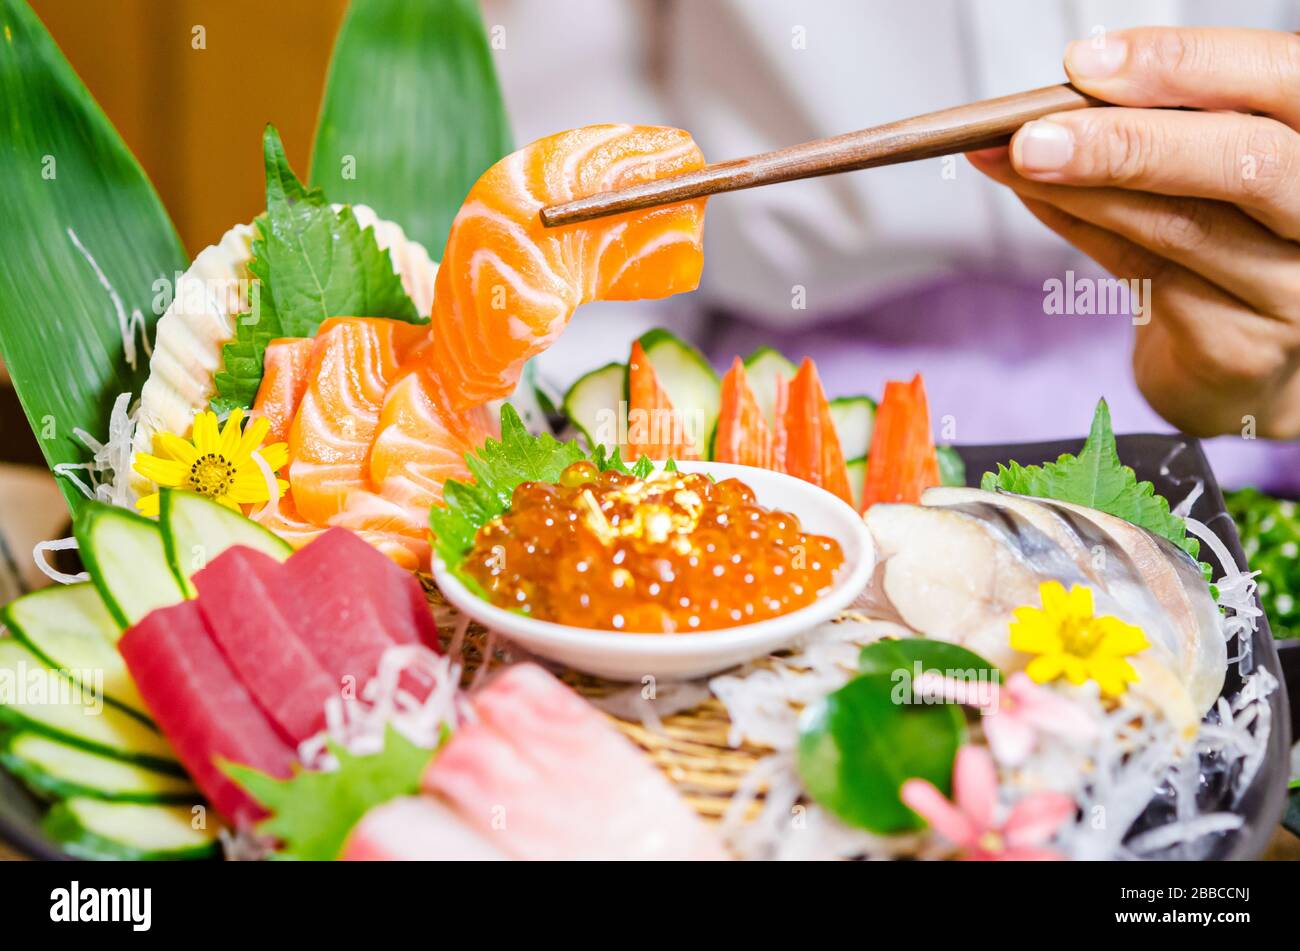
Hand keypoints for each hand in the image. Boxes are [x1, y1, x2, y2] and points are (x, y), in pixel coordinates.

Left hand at [968, 27, 1299, 438]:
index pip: (1284, 79)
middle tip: (1033, 136)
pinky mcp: (1239, 350)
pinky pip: (1143, 275)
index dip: (1190, 63)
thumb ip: (1154, 126)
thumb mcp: (1204, 164)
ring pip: (1181, 225)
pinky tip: (1036, 200)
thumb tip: (1050, 97)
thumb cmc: (1223, 238)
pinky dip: (1078, 228)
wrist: (1236, 365)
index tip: (1088, 64)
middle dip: (1128, 141)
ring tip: (1015, 160)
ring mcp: (1292, 291)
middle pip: (1247, 162)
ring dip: (1081, 187)